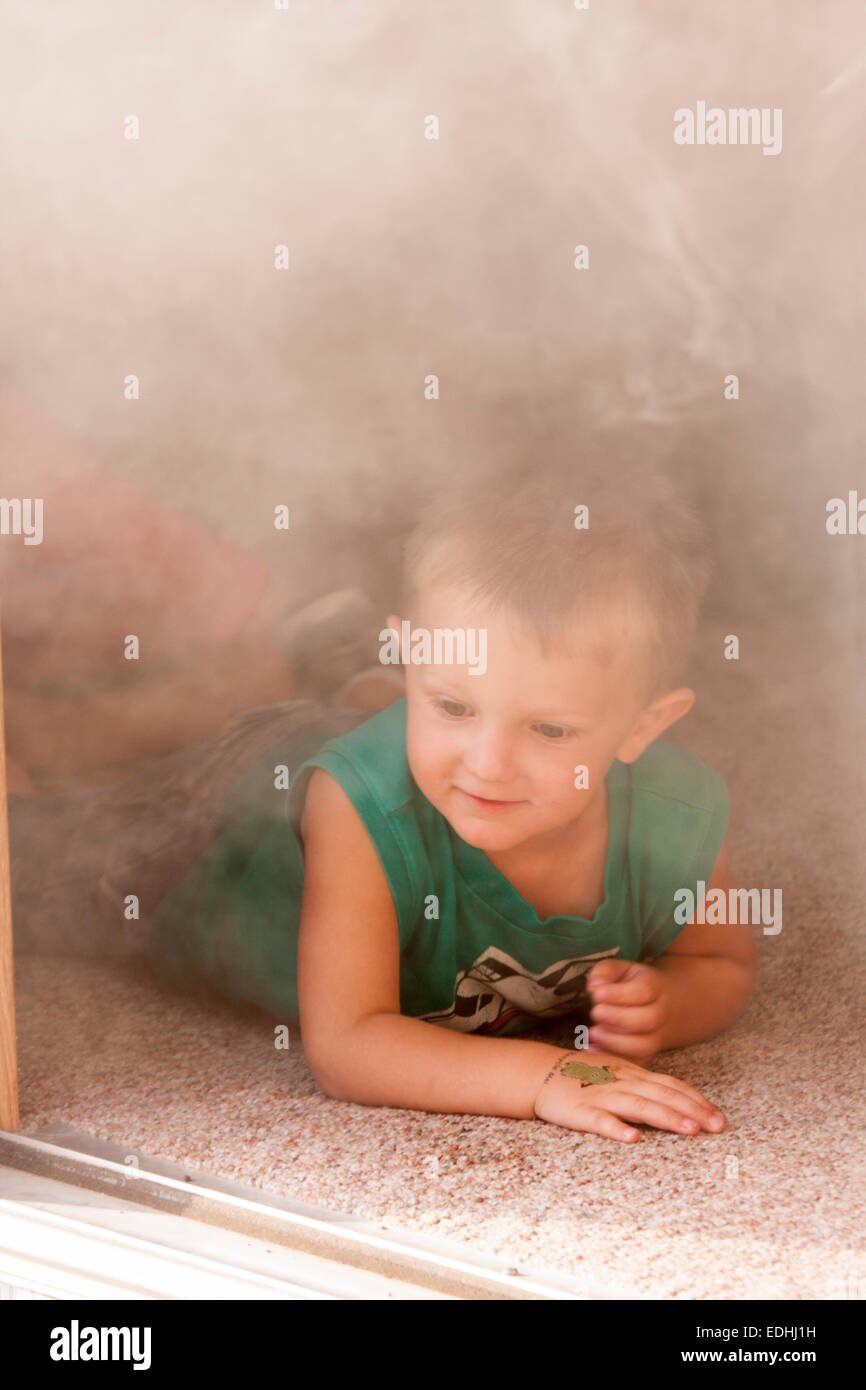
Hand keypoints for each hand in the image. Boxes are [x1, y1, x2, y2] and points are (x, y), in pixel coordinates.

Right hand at [533, 1049, 725, 1142]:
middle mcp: (622, 1082)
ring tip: (689, 1129)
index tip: (718, 1117)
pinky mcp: (581, 1111)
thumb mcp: (617, 1073)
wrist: (539, 1072)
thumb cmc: (582, 1075)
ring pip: (639, 1106)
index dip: (696, 1100)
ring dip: (666, 1117)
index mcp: (632, 1074)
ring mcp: (602, 1096)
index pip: (671, 1086)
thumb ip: (643, 1084)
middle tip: (716, 1127)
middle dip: (692, 1110)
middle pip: (662, 1095)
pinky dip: (617, 1128)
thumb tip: (676, 1099)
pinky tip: (632, 1139)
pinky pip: (601, 1120)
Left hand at [584, 958, 670, 1061]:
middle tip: (595, 1012)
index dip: (619, 994)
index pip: (644, 990)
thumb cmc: (633, 985)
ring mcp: (656, 1037)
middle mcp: (660, 1013)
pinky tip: (591, 1051)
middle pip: (649, 1019)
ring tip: (592, 1034)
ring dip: (616, 1043)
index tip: (596, 994)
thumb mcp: (622, 970)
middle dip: (619, 1018)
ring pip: (645, 1046)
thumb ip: (606, 972)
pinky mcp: (646, 1055)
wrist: (666, 1005)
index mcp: (655, 987)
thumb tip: (594, 986)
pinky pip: (634, 1063)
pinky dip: (613, 1060)